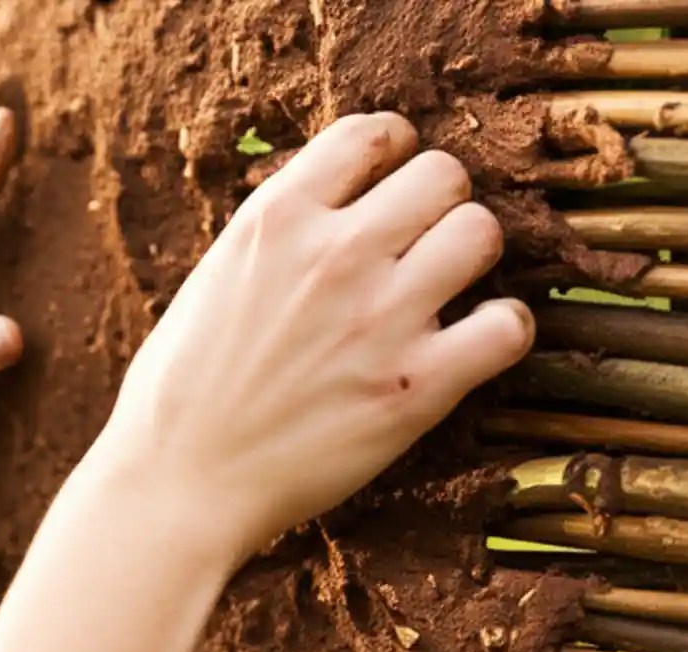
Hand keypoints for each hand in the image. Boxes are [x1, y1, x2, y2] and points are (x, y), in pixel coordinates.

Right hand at [92, 112, 532, 564]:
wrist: (179, 482)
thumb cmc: (179, 390)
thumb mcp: (211, 278)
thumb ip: (275, 236)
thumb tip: (327, 211)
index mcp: (275, 218)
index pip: (371, 133)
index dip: (392, 152)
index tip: (391, 179)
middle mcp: (334, 253)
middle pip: (443, 174)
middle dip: (438, 202)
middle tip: (422, 239)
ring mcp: (380, 317)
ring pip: (482, 234)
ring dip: (471, 256)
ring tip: (449, 286)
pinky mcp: (416, 386)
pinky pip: (509, 326)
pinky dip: (502, 330)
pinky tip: (474, 342)